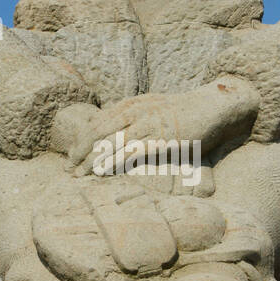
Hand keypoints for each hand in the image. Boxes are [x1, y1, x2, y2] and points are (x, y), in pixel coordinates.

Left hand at [69, 93, 205, 175]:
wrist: (211, 106)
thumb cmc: (183, 112)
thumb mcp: (153, 109)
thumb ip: (134, 119)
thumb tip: (117, 136)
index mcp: (130, 104)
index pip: (96, 121)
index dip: (80, 140)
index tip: (71, 156)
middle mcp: (135, 111)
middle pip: (97, 131)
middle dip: (79, 151)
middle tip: (68, 169)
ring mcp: (147, 123)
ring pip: (110, 141)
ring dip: (91, 160)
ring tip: (78, 175)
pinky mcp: (160, 138)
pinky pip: (130, 151)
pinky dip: (113, 161)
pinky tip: (100, 171)